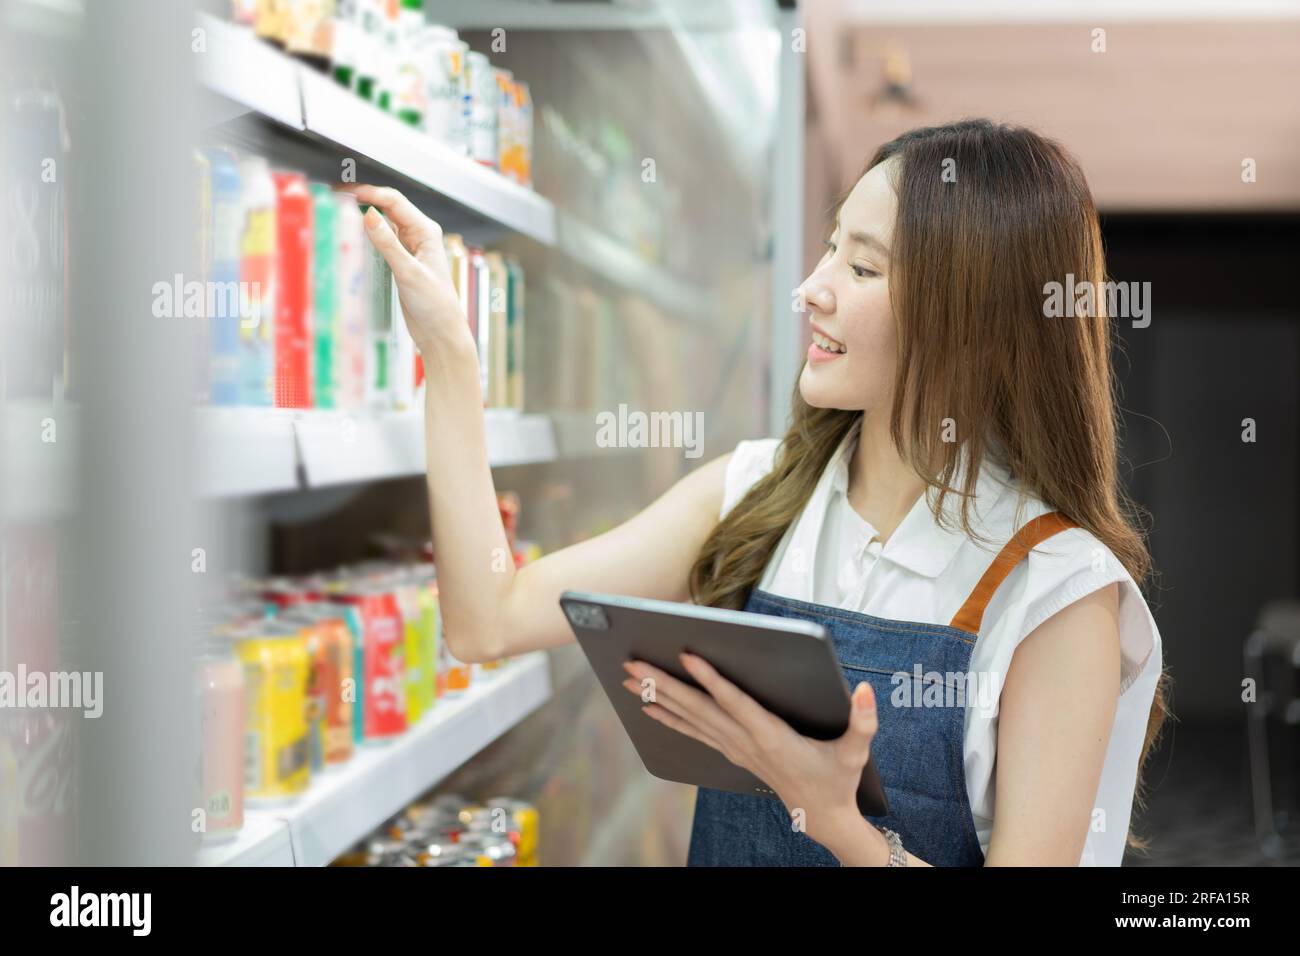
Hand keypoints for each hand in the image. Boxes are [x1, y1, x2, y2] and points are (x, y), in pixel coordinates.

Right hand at [336, 183, 474, 358]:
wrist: (440, 332)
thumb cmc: (435, 305)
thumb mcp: (408, 272)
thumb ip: (388, 244)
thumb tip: (369, 215)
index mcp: (426, 232)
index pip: (395, 202)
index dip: (370, 193)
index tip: (347, 192)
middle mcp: (419, 236)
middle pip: (388, 208)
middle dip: (365, 200)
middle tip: (337, 198)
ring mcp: (410, 247)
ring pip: (384, 223)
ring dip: (365, 216)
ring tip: (341, 212)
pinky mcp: (401, 261)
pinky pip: (383, 240)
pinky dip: (368, 235)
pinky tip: (354, 234)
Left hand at [621, 653, 879, 848]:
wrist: (823, 816)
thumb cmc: (839, 779)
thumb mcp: (857, 752)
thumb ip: (864, 721)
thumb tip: (868, 690)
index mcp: (772, 736)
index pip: (734, 702)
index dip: (711, 679)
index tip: (687, 656)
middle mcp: (746, 741)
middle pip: (698, 709)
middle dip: (663, 685)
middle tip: (633, 664)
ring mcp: (735, 749)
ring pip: (690, 718)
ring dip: (658, 697)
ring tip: (630, 679)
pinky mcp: (733, 752)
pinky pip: (694, 732)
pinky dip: (670, 718)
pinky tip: (649, 707)